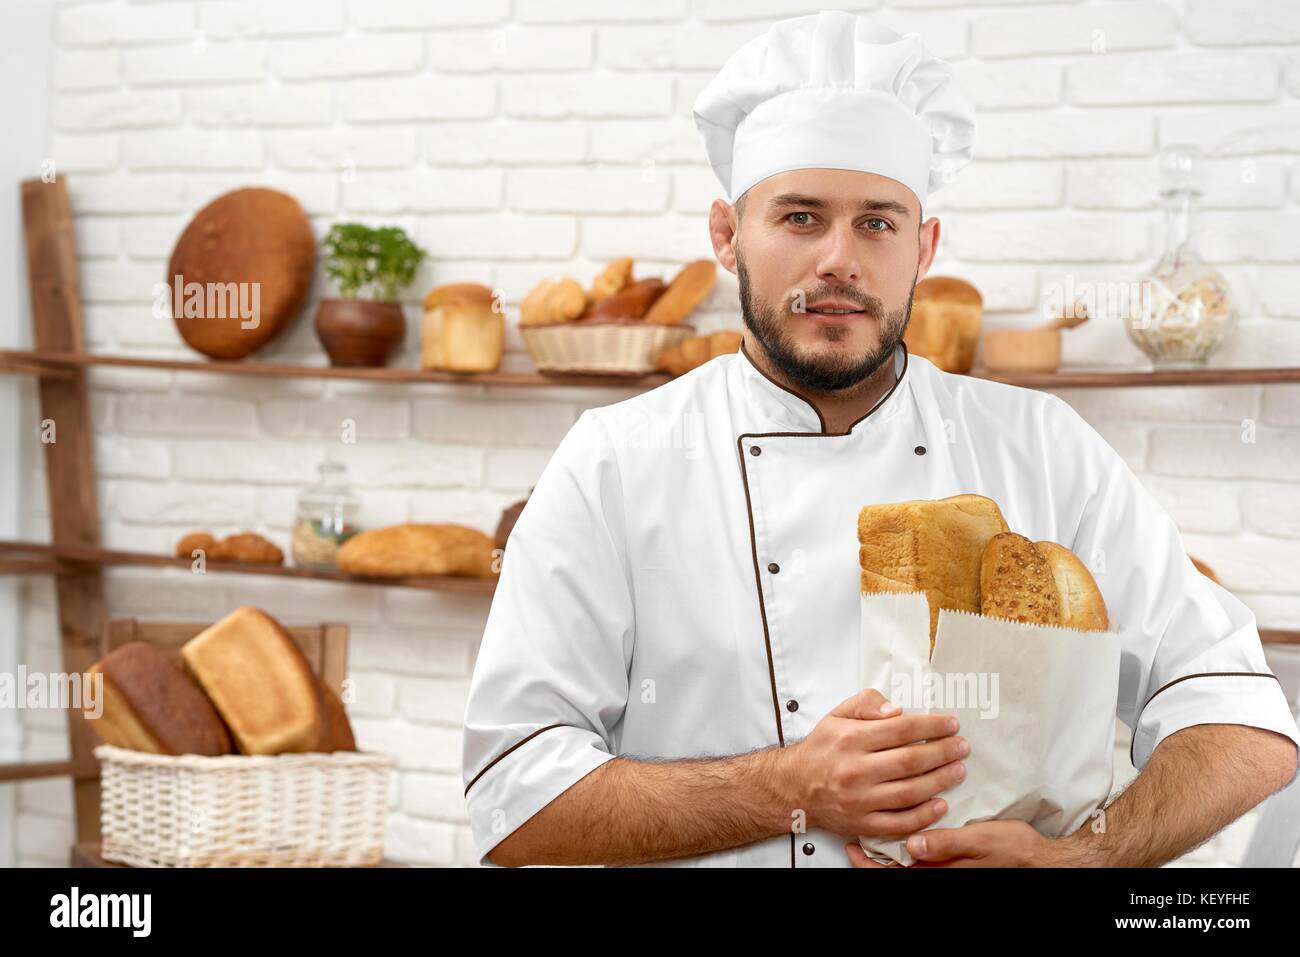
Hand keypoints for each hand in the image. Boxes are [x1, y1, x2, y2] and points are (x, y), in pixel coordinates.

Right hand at [783, 688, 967, 838]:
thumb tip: (897, 710)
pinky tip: (941, 804)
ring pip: (910, 792)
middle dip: (943, 752)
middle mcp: (855, 770)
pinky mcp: (862, 823)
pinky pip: (899, 822)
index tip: (951, 724)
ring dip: (940, 781)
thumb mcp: (837, 715)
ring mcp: (859, 800)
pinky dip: (924, 815)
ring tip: (958, 770)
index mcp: (850, 739)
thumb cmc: (822, 749)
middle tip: (962, 747)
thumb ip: (866, 704)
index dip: (931, 726)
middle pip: (910, 761)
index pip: (901, 729)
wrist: (794, 786)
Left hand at [844, 821, 1075, 867]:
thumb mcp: (979, 841)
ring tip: (872, 826)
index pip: (894, 873)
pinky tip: (903, 825)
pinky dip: (907, 840)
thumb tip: (913, 845)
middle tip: (854, 835)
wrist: (1039, 858)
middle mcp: (938, 870)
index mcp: (940, 871)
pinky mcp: (951, 857)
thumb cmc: (1012, 850)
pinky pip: (921, 853)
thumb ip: (946, 844)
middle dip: (872, 853)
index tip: (852, 847)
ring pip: (906, 859)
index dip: (868, 862)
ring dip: (888, 845)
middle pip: (894, 867)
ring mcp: (944, 865)